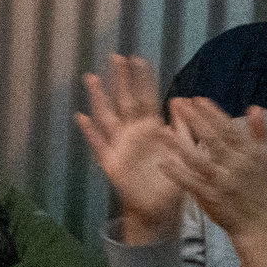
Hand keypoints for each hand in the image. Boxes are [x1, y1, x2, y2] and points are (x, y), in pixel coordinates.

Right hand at [74, 54, 188, 241]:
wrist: (160, 208)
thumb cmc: (172, 179)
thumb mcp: (184, 150)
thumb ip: (182, 127)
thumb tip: (180, 100)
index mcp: (151, 128)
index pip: (146, 97)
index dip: (141, 79)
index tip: (138, 58)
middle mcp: (132, 132)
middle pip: (124, 101)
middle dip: (120, 80)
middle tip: (115, 57)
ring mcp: (119, 145)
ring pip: (107, 117)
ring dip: (100, 98)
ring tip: (93, 79)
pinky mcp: (111, 162)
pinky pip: (98, 145)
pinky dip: (90, 132)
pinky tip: (81, 118)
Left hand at [170, 96, 266, 266]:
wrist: (260, 221)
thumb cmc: (259, 186)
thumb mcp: (264, 158)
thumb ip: (258, 132)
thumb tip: (254, 107)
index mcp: (249, 153)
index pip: (229, 128)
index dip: (212, 113)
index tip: (197, 99)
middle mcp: (236, 165)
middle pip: (212, 139)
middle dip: (194, 120)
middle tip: (178, 103)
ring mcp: (222, 182)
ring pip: (198, 160)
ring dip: (179, 144)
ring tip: (160, 129)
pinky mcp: (211, 198)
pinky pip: (191, 184)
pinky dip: (177, 173)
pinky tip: (162, 163)